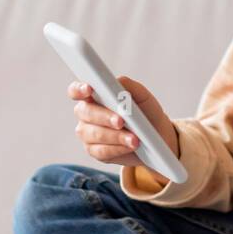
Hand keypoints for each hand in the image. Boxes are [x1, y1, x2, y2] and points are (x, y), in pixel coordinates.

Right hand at [69, 75, 179, 190]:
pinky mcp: (95, 151)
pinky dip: (118, 148)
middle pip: (85, 112)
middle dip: (104, 116)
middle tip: (121, 121)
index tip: (89, 89)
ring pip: (94, 134)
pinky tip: (130, 146)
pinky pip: (101, 151)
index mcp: (93, 96)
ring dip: (115, 136)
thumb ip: (129, 86)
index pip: (76, 90)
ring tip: (134, 139)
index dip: (79, 89)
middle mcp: (86, 114)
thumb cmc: (146, 113)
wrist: (156, 138)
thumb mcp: (143, 97)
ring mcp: (88, 134)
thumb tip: (117, 82)